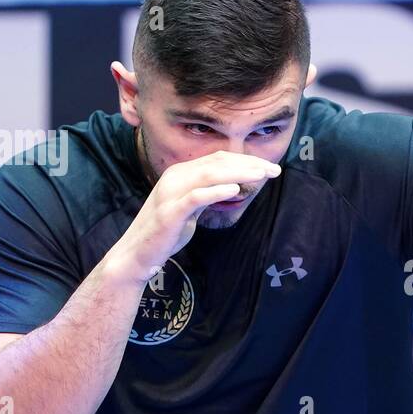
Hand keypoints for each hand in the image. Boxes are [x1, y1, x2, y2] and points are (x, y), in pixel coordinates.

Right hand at [113, 150, 280, 280]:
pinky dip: (215, 190)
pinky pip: (195, 197)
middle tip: (274, 169)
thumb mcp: (191, 206)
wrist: (137, 254)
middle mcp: (175, 177)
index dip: (245, 160)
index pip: (218, 159)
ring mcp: (171, 193)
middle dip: (248, 164)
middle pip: (217, 163)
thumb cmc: (166, 231)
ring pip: (208, 174)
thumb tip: (234, 184)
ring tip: (262, 175)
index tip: (269, 167)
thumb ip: (208, 192)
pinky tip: (235, 190)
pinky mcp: (169, 212)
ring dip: (238, 173)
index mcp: (180, 173)